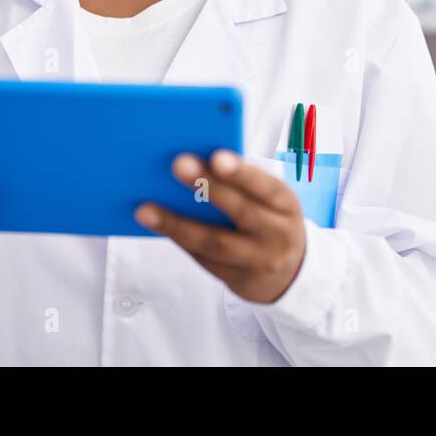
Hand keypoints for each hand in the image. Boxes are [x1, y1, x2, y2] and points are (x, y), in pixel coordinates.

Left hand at [134, 150, 305, 303]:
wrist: (290, 273)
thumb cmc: (269, 219)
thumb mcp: (269, 200)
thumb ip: (241, 184)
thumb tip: (194, 161)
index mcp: (286, 205)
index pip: (266, 187)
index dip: (243, 173)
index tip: (217, 156)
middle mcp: (277, 234)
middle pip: (241, 212)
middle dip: (208, 187)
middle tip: (177, 164)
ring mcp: (257, 261)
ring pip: (214, 242)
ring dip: (177, 224)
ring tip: (145, 209)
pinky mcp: (237, 280)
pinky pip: (203, 258)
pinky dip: (178, 239)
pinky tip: (155, 225)